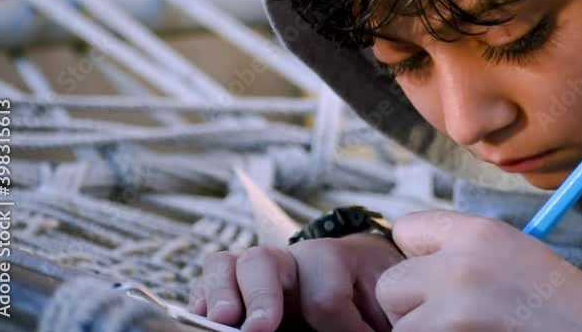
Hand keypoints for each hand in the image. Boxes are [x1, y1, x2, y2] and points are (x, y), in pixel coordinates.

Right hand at [187, 232, 403, 331]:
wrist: (363, 274)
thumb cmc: (372, 292)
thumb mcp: (382, 302)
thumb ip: (372, 319)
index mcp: (332, 257)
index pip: (325, 297)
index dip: (342, 328)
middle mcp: (288, 257)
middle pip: (264, 262)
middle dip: (261, 296)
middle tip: (262, 328)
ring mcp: (255, 270)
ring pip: (225, 266)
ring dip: (219, 294)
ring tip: (222, 321)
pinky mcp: (232, 286)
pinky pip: (205, 284)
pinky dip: (199, 302)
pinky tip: (201, 322)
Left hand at [375, 210, 581, 331]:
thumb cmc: (562, 306)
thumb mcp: (514, 254)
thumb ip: (460, 251)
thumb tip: (408, 266)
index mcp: (478, 232)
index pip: (404, 229)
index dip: (418, 260)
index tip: (440, 281)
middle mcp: (460, 264)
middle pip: (389, 285)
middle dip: (412, 308)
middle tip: (456, 319)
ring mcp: (454, 310)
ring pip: (400, 328)